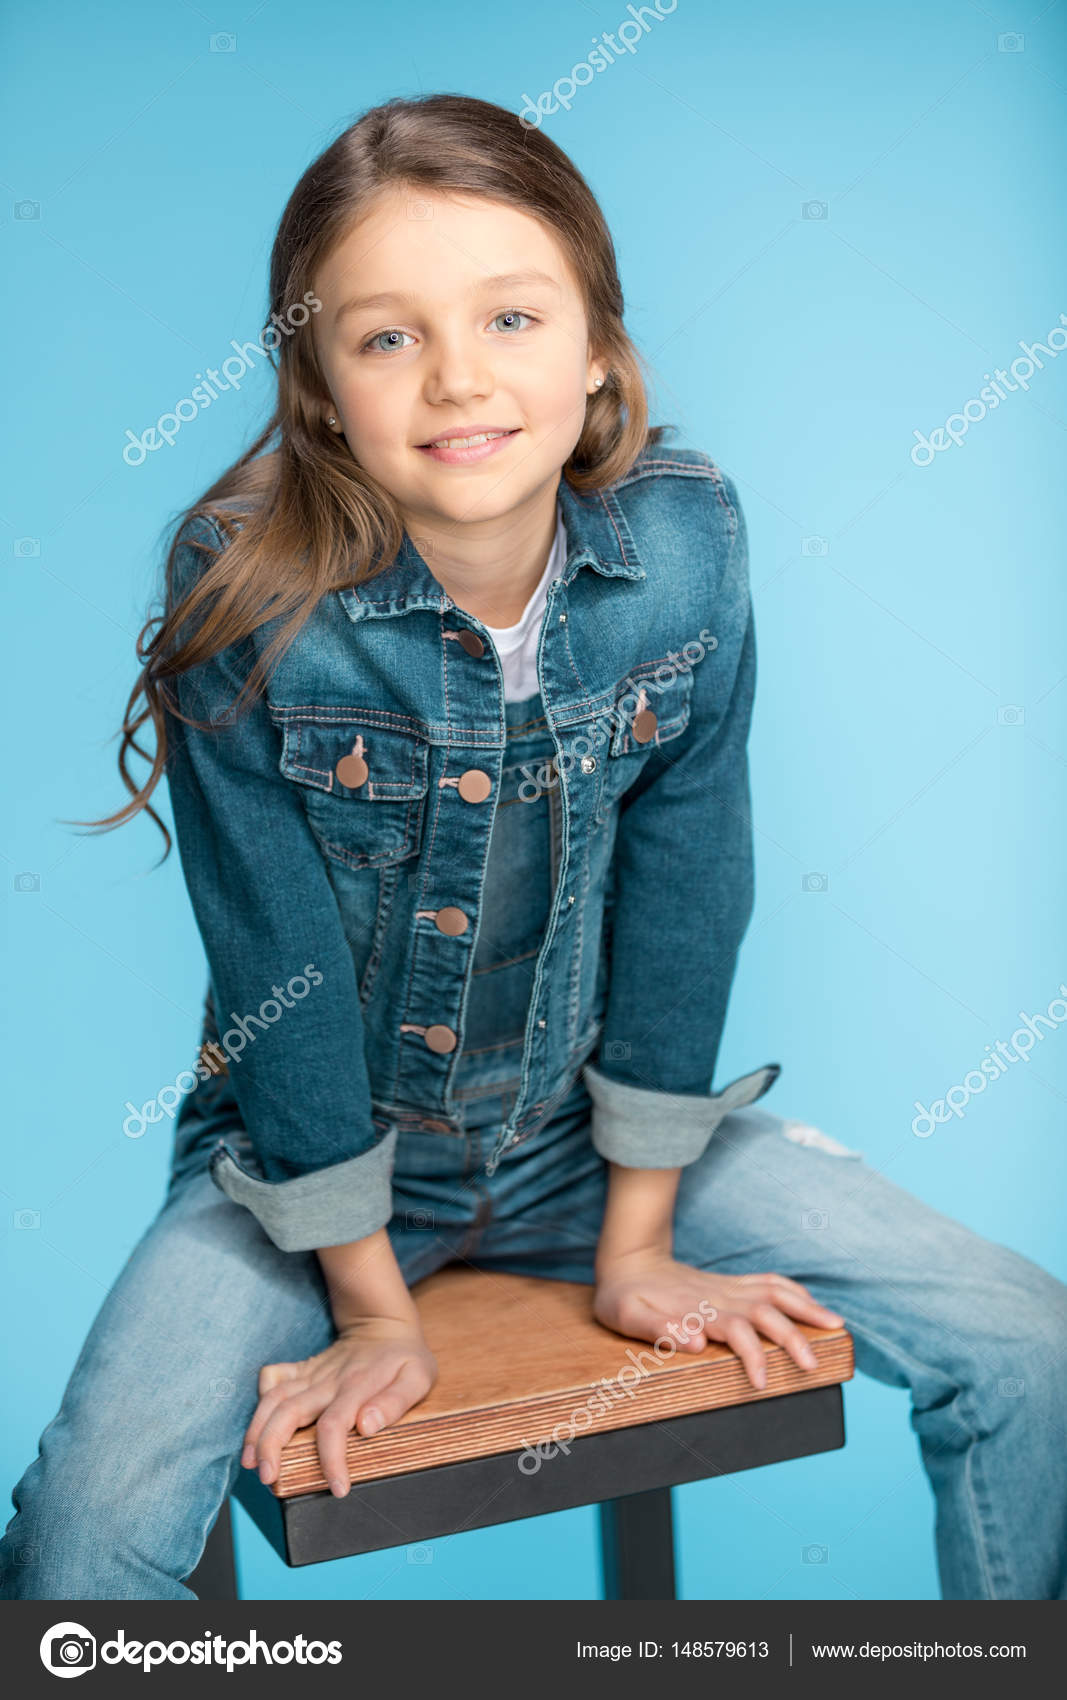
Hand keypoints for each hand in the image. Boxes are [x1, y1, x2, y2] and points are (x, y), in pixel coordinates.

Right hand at [240, 1316, 437, 1497]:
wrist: (384, 1322)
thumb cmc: (405, 1357)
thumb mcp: (417, 1377)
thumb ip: (395, 1402)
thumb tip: (365, 1426)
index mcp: (356, 1387)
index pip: (335, 1426)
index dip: (332, 1460)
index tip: (337, 1489)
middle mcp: (328, 1381)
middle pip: (290, 1412)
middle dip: (272, 1446)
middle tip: (268, 1479)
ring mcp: (312, 1374)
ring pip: (274, 1398)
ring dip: (258, 1429)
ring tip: (250, 1463)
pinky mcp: (302, 1370)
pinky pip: (273, 1377)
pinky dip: (260, 1398)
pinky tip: (257, 1424)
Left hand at [593, 1251, 843, 1389]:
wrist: (628, 1260)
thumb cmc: (624, 1295)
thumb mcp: (626, 1314)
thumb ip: (658, 1328)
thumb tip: (698, 1342)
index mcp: (698, 1309)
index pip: (737, 1331)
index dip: (753, 1356)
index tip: (763, 1384)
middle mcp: (721, 1296)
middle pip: (767, 1312)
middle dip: (795, 1338)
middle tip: (815, 1366)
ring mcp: (729, 1287)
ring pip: (776, 1293)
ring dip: (807, 1308)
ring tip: (837, 1327)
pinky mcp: (732, 1284)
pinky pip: (769, 1282)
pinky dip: (795, 1291)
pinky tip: (812, 1305)